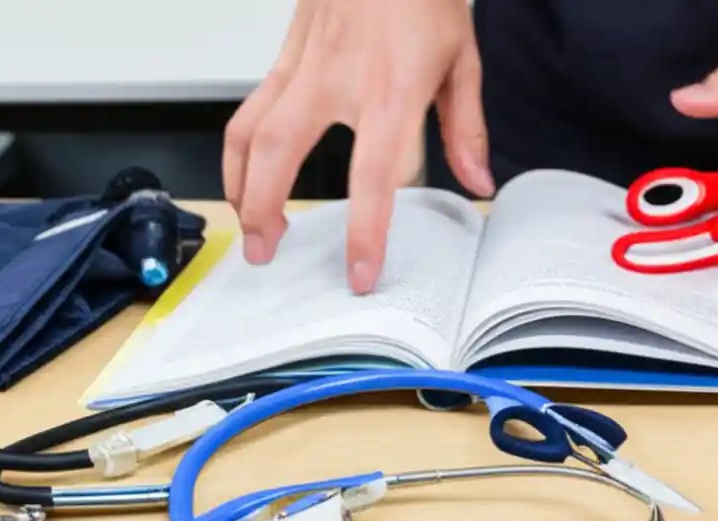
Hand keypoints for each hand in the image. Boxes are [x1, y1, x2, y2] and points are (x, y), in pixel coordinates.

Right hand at [223, 0, 495, 292]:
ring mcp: (305, 62)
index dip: (365, 232)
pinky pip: (251, 104)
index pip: (374, 178)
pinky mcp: (287, 50)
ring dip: (240, 181)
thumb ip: (465, 129)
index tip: (360, 273)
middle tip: (267, 253)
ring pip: (249, 128)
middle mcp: (339, 78)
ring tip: (248, 222)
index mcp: (392, 90)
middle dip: (267, 210)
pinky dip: (240, 145)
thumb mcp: (462, 59)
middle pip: (282, 154)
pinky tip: (245, 171)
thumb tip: (478, 183)